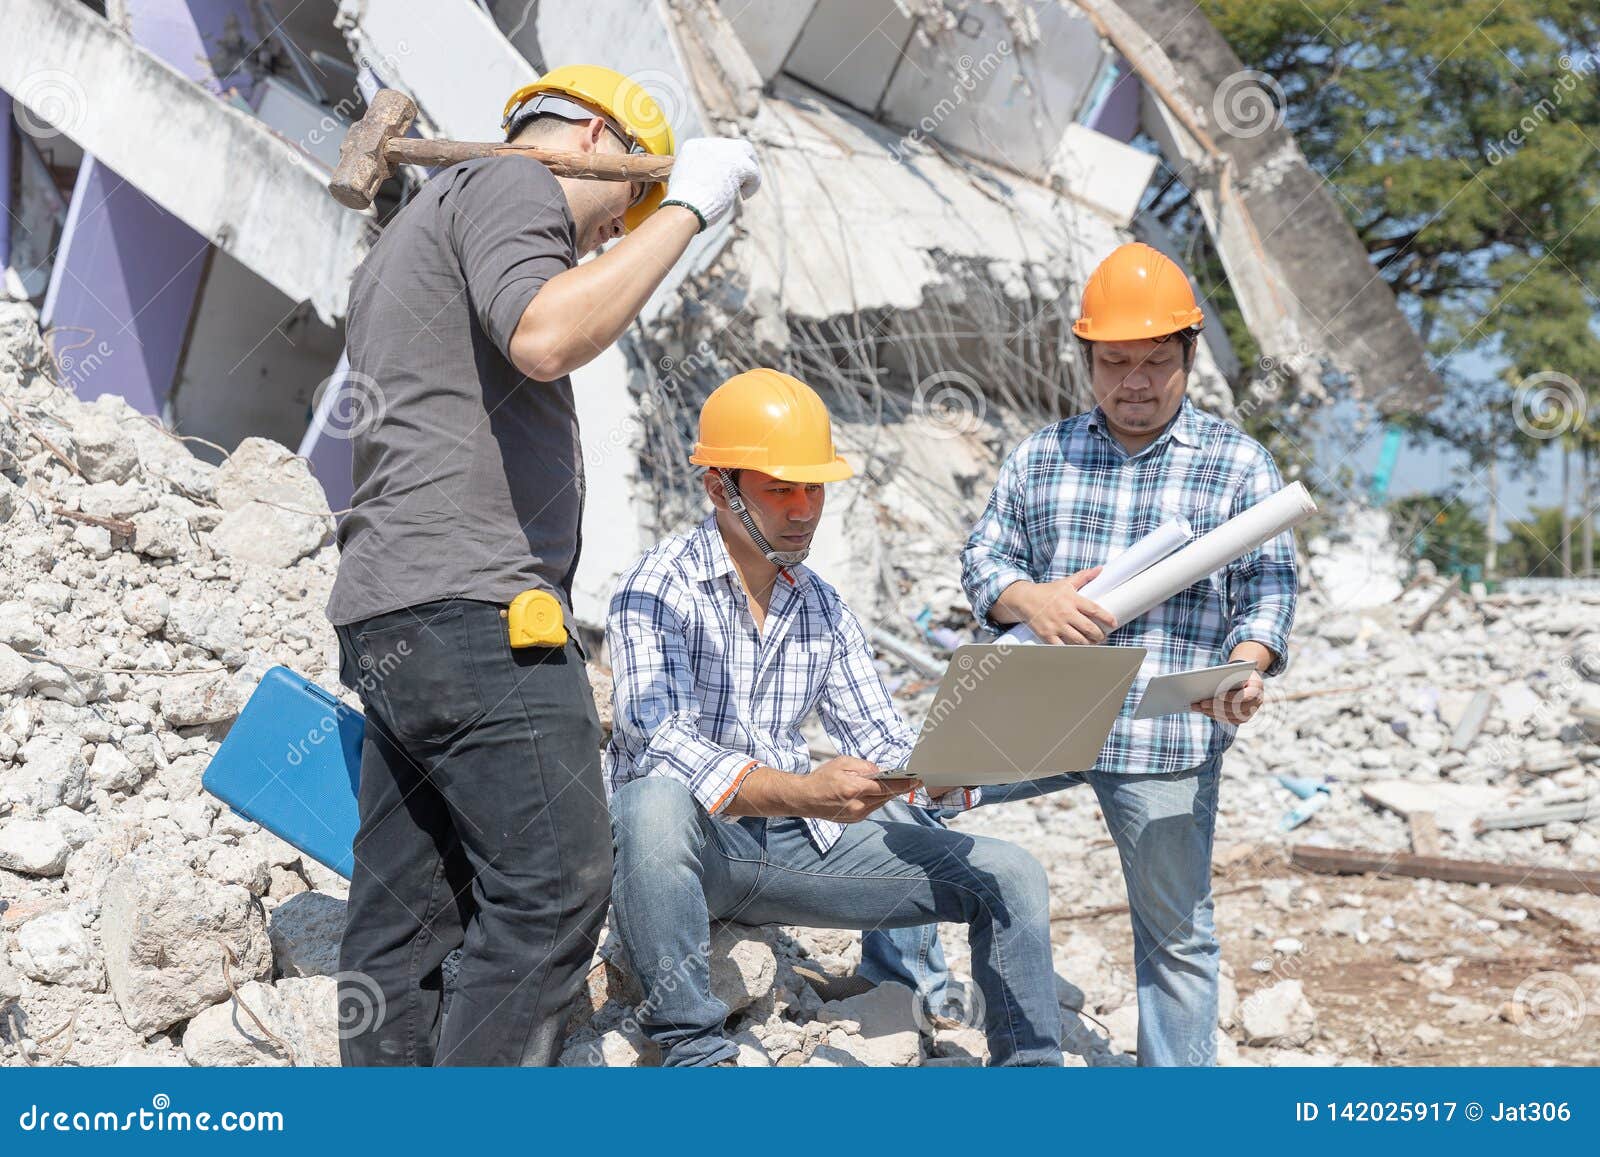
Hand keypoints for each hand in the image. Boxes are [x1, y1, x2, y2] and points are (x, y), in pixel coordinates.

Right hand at [663, 138, 760, 230]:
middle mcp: (709, 144)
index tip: (723, 178)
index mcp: (693, 146)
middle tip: (743, 179)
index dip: (724, 162)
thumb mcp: (684, 181)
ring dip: (749, 171)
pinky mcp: (738, 164)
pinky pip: (754, 171)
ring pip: (746, 153)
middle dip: (740, 161)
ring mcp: (725, 152)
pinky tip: (744, 196)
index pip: (716, 148)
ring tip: (744, 190)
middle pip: (733, 146)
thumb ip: (696, 173)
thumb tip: (709, 181)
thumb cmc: (683, 203)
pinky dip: (752, 185)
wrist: (685, 206)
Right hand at [798, 756, 916, 822]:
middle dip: (901, 788)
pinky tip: (881, 791)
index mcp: (854, 789)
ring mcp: (857, 815)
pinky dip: (878, 799)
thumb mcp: (842, 763)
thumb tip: (881, 771)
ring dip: (890, 794)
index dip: (904, 784)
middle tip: (914, 780)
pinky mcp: (855, 819)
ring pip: (881, 803)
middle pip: (887, 796)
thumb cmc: (822, 778)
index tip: (917, 779)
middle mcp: (857, 805)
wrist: (805, 799)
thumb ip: (864, 766)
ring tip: (901, 784)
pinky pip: (873, 807)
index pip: (886, 787)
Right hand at [1017, 567, 1117, 644]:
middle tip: (1102, 636)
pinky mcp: (1047, 635)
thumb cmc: (1047, 592)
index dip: (1106, 617)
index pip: (1094, 609)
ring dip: (1088, 644)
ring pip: (1078, 640)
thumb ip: (1084, 577)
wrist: (1024, 599)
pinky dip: (1071, 650)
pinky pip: (1062, 646)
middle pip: (1088, 628)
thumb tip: (1100, 569)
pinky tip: (1076, 649)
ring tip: (1092, 643)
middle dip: (1099, 635)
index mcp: (1072, 600)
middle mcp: (1065, 613)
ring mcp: (1056, 625)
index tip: (1113, 623)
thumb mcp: (1066, 583)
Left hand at [1192, 671, 1264, 724]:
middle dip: (1216, 706)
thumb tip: (1208, 683)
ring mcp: (1251, 712)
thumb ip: (1228, 676)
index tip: (1218, 696)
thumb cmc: (1240, 672)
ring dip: (1213, 712)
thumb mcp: (1237, 670)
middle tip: (1201, 703)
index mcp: (1257, 688)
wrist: (1249, 679)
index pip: (1245, 696)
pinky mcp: (1243, 718)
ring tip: (1199, 707)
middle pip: (1235, 709)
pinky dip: (1216, 716)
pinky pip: (1229, 720)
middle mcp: (1256, 702)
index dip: (1231, 697)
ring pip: (1231, 716)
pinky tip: (1204, 711)